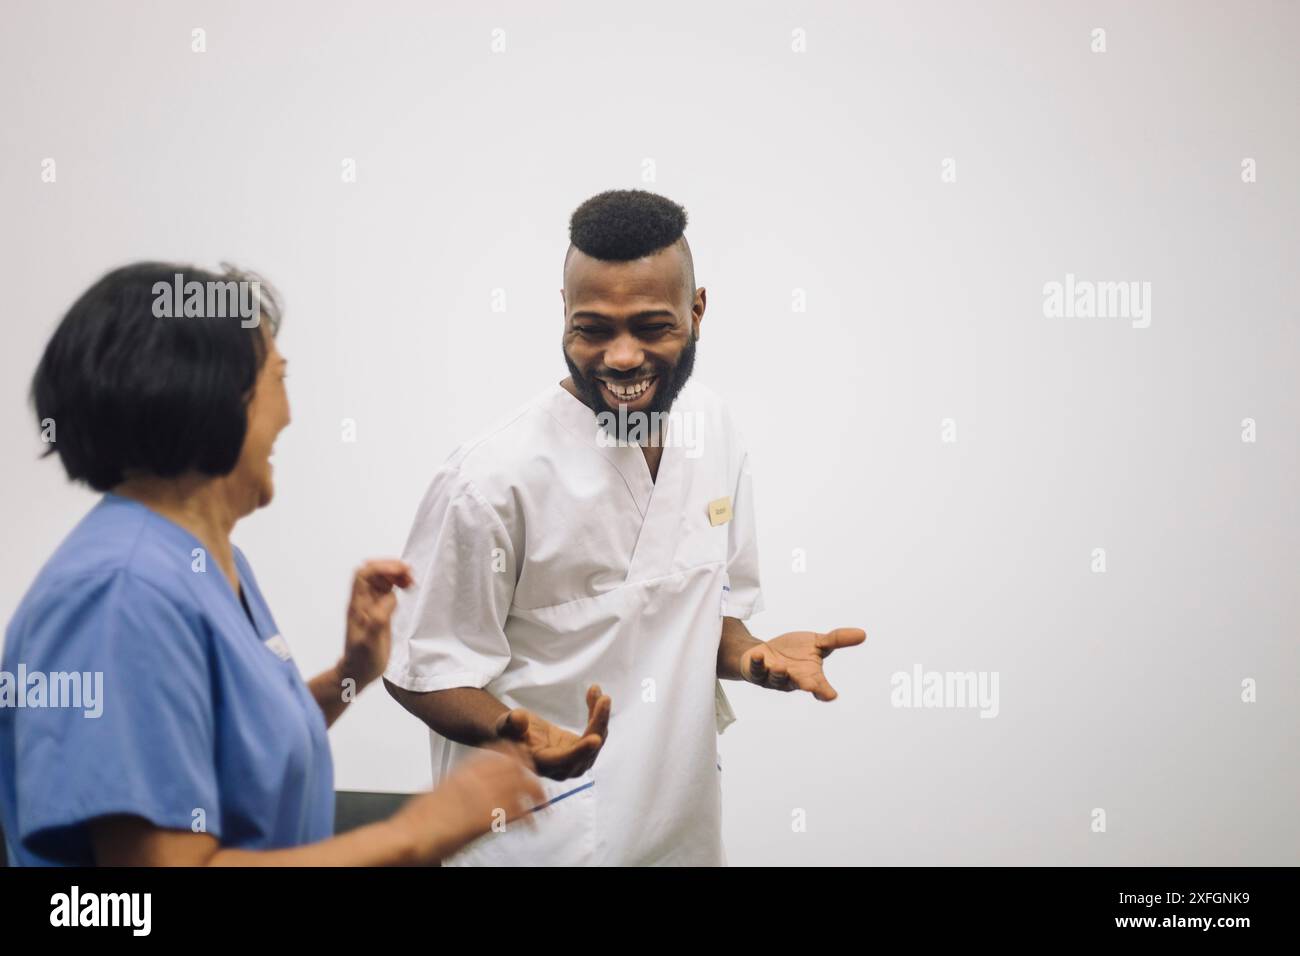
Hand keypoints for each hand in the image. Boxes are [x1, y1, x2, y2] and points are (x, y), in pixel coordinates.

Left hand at [339, 559, 414, 689]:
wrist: (357, 672)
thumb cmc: (363, 659)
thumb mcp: (370, 641)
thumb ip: (379, 617)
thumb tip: (390, 597)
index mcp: (358, 605)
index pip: (365, 574)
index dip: (382, 567)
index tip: (401, 571)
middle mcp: (363, 602)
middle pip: (373, 572)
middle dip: (391, 568)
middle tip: (409, 575)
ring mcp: (371, 606)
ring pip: (381, 579)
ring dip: (396, 575)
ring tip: (410, 582)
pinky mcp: (379, 612)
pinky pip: (387, 590)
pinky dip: (398, 585)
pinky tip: (407, 589)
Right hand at [390, 742, 543, 863]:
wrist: (408, 835)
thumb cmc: (418, 819)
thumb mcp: (441, 790)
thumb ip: (461, 784)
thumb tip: (471, 787)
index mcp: (463, 771)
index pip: (498, 751)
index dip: (516, 754)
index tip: (525, 760)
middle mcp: (475, 779)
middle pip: (515, 764)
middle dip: (531, 772)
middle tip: (538, 784)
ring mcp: (482, 797)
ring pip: (521, 785)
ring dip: (537, 794)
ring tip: (542, 804)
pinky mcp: (486, 818)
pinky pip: (517, 812)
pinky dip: (529, 818)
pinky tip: (531, 824)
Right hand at [492, 684, 610, 779]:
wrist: (519, 737)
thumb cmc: (509, 732)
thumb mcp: (505, 726)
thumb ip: (510, 724)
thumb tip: (518, 719)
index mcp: (543, 765)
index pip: (565, 761)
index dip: (580, 751)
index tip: (596, 739)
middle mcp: (562, 769)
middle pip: (587, 750)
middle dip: (598, 723)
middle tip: (604, 699)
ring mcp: (575, 761)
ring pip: (597, 740)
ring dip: (600, 714)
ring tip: (596, 691)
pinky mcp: (582, 750)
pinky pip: (597, 732)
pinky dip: (598, 713)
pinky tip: (594, 694)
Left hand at [739, 627, 865, 700]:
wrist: (765, 652)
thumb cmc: (794, 652)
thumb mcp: (817, 643)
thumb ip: (837, 640)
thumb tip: (863, 633)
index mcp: (810, 676)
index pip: (819, 686)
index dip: (824, 691)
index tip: (831, 695)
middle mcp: (792, 680)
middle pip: (799, 684)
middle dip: (804, 685)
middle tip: (810, 686)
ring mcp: (773, 678)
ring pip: (776, 678)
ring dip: (778, 673)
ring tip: (780, 667)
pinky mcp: (756, 671)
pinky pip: (755, 669)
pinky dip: (756, 663)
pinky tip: (758, 656)